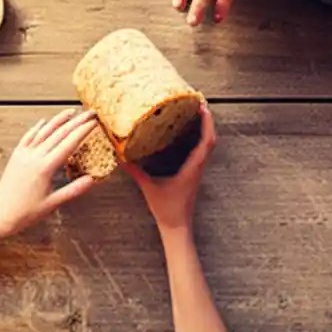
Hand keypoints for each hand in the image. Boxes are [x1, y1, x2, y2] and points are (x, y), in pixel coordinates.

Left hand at [0, 110, 99, 237]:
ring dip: (58, 120)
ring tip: (71, 111)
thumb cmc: (27, 212)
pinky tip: (44, 121)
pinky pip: (28, 137)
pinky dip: (38, 127)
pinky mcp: (16, 155)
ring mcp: (24, 154)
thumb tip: (92, 179)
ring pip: (44, 132)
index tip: (94, 123)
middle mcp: (34, 156)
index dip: (83, 131)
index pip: (69, 144)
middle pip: (59, 134)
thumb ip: (74, 190)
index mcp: (45, 168)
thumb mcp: (53, 203)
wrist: (1, 214)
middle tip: (89, 113)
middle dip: (76, 122)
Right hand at [122, 104, 215, 232]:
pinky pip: (200, 152)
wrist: (177, 227)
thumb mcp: (148, 187)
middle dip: (207, 120)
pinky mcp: (193, 174)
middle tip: (198, 104)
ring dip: (205, 128)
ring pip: (207, 146)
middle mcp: (198, 167)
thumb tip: (121, 156)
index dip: (207, 123)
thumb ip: (135, 171)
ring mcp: (197, 171)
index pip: (207, 141)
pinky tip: (187, 133)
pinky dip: (199, 139)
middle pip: (211, 140)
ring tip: (195, 113)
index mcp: (192, 168)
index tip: (202, 107)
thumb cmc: (166, 210)